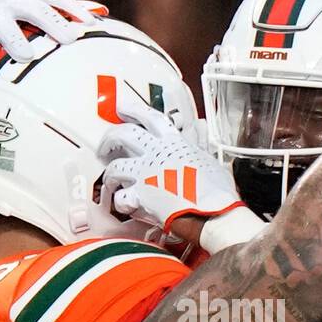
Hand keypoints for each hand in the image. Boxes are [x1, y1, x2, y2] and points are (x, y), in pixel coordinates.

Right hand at [0, 0, 101, 71]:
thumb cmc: (11, 17)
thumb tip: (101, 13)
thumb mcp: (33, 9)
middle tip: (69, 39)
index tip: (90, 23)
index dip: (72, 7)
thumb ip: (62, 11)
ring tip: (25, 56)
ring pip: (3, 23)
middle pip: (33, 8)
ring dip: (14, 39)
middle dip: (52, 22)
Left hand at [98, 96, 243, 233]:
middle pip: (123, 135)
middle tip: (105, 148)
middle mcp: (156, 154)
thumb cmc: (217, 191)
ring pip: (115, 167)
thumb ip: (199, 146)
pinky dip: (120, 202)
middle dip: (109, 140)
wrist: (213, 213)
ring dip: (109, 174)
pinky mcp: (140, 196)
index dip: (133, 110)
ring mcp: (146, 174)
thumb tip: (200, 135)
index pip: (150, 118)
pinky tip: (124, 205)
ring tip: (110, 181)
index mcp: (174, 143)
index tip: (122, 107)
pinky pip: (120, 198)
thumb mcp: (211, 160)